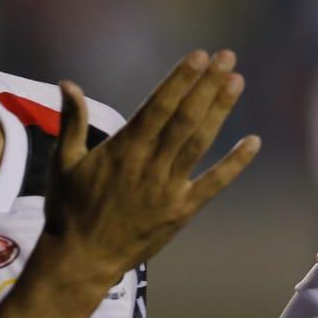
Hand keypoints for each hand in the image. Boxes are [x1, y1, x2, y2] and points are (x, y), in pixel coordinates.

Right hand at [41, 49, 259, 293]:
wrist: (80, 260)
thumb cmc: (69, 208)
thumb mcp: (64, 162)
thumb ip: (72, 121)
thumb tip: (68, 83)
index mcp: (124, 149)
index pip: (158, 106)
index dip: (180, 80)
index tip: (199, 56)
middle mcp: (149, 164)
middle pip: (185, 118)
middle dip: (206, 86)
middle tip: (227, 58)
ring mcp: (168, 188)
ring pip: (199, 142)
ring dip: (220, 111)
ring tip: (237, 82)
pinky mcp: (182, 211)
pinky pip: (213, 184)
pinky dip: (234, 164)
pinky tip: (253, 142)